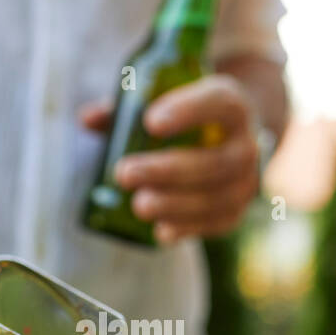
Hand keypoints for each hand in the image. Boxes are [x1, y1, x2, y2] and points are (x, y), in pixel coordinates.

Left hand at [80, 74, 259, 243]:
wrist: (227, 140)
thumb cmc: (184, 116)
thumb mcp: (162, 102)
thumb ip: (127, 108)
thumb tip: (88, 120)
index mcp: (231, 105)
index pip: (219, 103)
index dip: (188, 112)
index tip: (149, 123)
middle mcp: (247, 144)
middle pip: (215, 161)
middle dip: (168, 170)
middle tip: (124, 173)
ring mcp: (245, 182)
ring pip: (216, 197)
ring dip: (175, 204)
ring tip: (137, 205)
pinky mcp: (235, 211)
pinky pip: (216, 224)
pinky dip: (188, 228)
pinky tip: (160, 232)